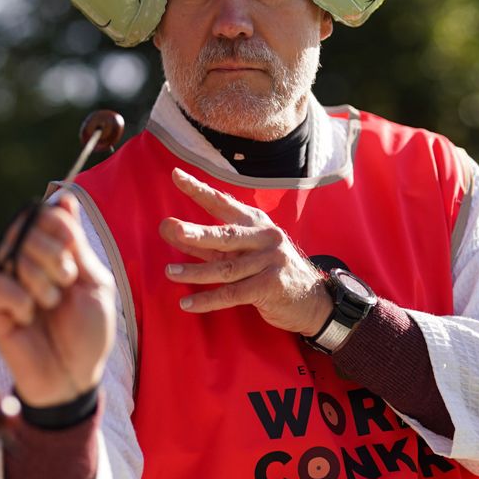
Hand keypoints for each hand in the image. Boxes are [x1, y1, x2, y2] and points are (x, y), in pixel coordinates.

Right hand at [0, 191, 116, 407]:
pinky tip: (30, 316)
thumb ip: (77, 244)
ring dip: (41, 278)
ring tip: (53, 302)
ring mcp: (9, 283)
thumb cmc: (90, 332)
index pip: (43, 214)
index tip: (72, 245)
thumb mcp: (94, 283)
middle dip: (53, 252)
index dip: (56, 223)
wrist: (75, 376)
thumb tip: (64, 196)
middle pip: (26, 227)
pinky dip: (21, 299)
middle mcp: (28, 262)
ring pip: (13, 254)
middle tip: (67, 280)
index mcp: (53, 252)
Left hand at [160, 168, 332, 335]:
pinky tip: (187, 303)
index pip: (223, 203)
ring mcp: (270, 261)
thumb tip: (168, 229)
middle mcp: (264, 237)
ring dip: (195, 272)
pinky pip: (233, 293)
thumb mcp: (238, 253)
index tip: (176, 176)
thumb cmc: (268, 272)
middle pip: (225, 234)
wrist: (311, 300)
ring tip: (169, 272)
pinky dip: (208, 299)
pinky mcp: (271, 286)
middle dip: (196, 232)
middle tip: (171, 228)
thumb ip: (205, 243)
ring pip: (226, 268)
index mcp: (255, 222)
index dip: (200, 190)